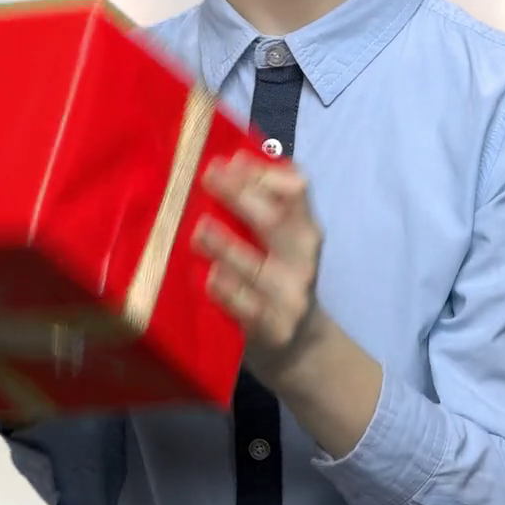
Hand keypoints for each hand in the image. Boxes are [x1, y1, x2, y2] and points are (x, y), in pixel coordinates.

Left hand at [194, 152, 325, 371]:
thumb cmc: (277, 279)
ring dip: (228, 246)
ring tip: (199, 229)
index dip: (265, 172)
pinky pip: (250, 309)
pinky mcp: (274, 329)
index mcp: (305, 229)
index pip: (295, 190)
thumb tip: (225, 162)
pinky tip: (212, 279)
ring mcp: (291, 296)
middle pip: (276, 221)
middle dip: (241, 196)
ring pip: (259, 267)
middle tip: (207, 178)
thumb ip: (261, 207)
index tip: (231, 159)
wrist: (299, 346)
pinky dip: (231, 293)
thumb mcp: (281, 242)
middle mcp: (303, 258)